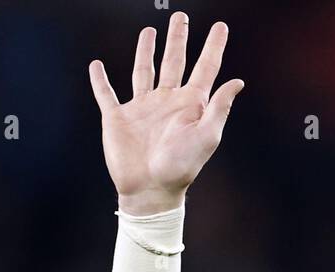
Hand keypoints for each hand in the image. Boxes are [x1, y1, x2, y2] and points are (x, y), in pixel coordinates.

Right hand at [89, 13, 243, 212]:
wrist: (150, 190)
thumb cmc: (180, 168)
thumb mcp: (206, 136)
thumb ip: (219, 107)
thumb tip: (238, 81)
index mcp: (190, 105)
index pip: (205, 68)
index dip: (214, 47)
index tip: (221, 27)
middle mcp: (167, 102)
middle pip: (174, 61)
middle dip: (178, 39)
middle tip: (182, 17)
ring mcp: (142, 108)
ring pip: (144, 71)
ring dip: (147, 51)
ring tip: (149, 31)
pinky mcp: (117, 118)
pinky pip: (106, 94)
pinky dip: (99, 80)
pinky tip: (96, 66)